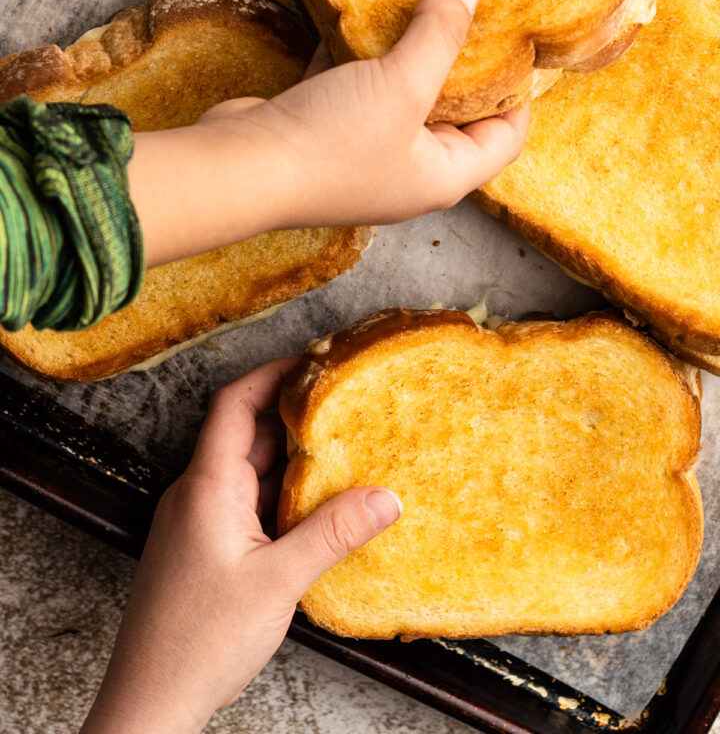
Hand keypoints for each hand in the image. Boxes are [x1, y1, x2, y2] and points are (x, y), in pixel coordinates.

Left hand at [80, 361, 401, 733]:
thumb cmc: (199, 642)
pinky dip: (280, 494)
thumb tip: (386, 498)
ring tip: (342, 448)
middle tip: (343, 402)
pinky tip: (315, 506)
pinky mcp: (204, 548)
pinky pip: (246, 502)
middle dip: (292, 414)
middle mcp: (197, 494)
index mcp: (206, 487)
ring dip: (289, 458)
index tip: (311, 361)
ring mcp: (198, 521)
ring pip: (248, 471)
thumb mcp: (277, 583)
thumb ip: (332, 536)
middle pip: (245, 434)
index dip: (270, 374)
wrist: (149, 701)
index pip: (233, 405)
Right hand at [129, 0, 528, 263]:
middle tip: (473, 10)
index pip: (505, 138)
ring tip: (423, 1)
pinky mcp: (323, 132)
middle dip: (463, 64)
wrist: (241, 168)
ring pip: (401, 97)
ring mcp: (363, 153)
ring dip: (409, 54)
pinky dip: (361, 55)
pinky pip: (355, 88)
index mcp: (442, 176)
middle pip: (455, 114)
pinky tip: (362, 13)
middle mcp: (407, 171)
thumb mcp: (402, 84)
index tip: (519, 42)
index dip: (520, 94)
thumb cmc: (334, 142)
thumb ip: (440, 34)